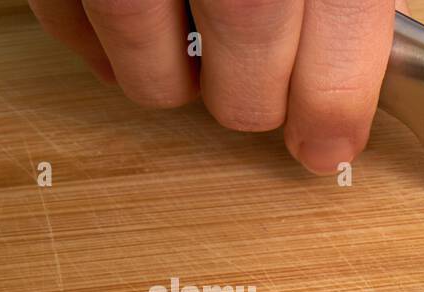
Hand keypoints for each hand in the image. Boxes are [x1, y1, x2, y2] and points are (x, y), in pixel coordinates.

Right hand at [28, 0, 403, 173]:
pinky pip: (76, 32)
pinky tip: (136, 20)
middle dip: (254, 105)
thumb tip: (345, 99)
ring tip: (191, 43)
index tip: (327, 146)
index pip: (333, 76)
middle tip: (256, 82)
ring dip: (175, 81)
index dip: (333, 123)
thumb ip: (347, 10)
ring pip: (153, 80)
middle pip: (244, 94)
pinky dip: (103, 44)